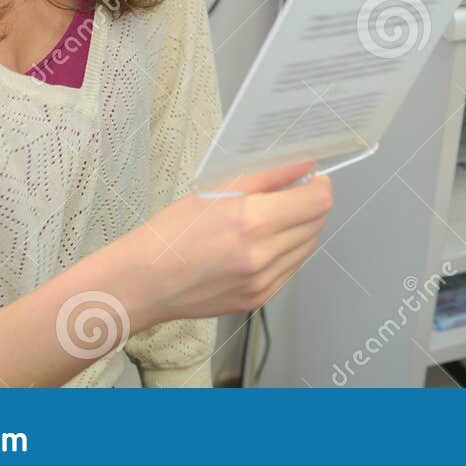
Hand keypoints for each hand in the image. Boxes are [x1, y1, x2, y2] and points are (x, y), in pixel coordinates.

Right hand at [118, 161, 332, 326]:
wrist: (145, 282)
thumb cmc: (174, 231)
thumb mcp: (218, 189)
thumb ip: (269, 176)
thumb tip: (305, 166)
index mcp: (253, 222)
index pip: (318, 202)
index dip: (320, 186)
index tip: (310, 179)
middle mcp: (264, 256)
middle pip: (317, 224)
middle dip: (309, 205)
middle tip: (288, 196)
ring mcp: (263, 282)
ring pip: (306, 247)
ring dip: (299, 229)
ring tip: (270, 221)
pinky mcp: (259, 299)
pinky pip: (290, 269)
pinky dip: (285, 252)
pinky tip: (260, 244)